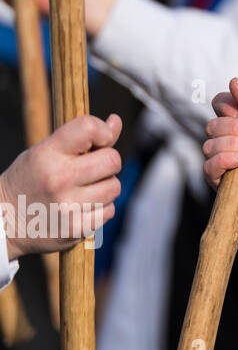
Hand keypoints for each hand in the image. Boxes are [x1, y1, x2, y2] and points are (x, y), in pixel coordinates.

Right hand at [0, 113, 121, 259]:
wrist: (4, 222)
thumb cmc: (32, 179)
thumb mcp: (46, 152)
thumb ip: (83, 137)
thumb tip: (115, 121)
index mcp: (47, 154)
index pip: (88, 128)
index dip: (103, 131)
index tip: (100, 139)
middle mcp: (58, 178)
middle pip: (112, 160)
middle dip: (108, 162)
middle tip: (91, 169)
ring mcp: (67, 206)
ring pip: (114, 187)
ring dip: (105, 187)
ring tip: (83, 189)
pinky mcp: (75, 228)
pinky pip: (109, 211)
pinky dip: (101, 209)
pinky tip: (80, 207)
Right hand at [203, 78, 237, 239]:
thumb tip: (234, 82)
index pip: (220, 105)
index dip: (229, 105)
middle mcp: (231, 142)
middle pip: (213, 124)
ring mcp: (225, 162)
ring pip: (209, 144)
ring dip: (235, 144)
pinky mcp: (222, 183)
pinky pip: (208, 166)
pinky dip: (225, 159)